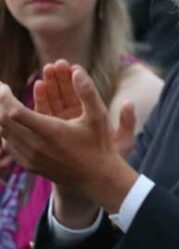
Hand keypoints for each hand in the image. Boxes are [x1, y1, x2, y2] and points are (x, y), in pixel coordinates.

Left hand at [0, 63, 137, 212]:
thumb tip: (77, 70)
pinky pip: (9, 145)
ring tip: (3, 103)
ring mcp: (31, 157)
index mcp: (51, 131)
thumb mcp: (99, 116)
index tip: (4, 86)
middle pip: (4, 121)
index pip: (15, 111)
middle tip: (1, 90)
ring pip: (3, 133)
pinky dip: (6, 132)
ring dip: (1, 116)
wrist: (96, 178)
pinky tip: (10, 123)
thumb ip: (87, 92)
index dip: (4, 97)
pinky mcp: (29, 165)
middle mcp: (36, 145)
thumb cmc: (99, 145)